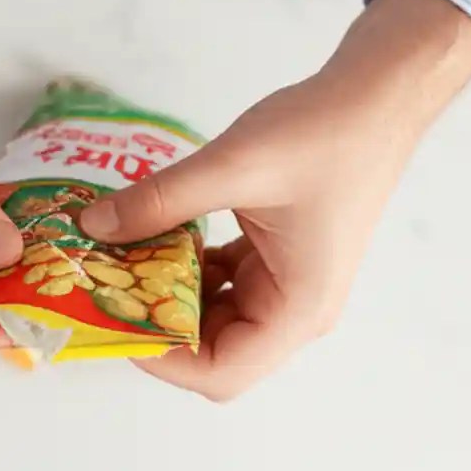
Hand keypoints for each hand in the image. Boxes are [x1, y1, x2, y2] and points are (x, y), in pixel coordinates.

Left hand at [80, 0, 470, 400]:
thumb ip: (160, 201)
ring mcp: (286, 285)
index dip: (163, 358)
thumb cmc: (324, 135)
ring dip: (168, 291)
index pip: (222, 371)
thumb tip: (94, 227)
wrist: (375, 99)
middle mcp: (294, 309)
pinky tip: (158, 233)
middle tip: (106, 284)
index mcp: (298, 308)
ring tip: (122, 256)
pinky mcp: (275, 258)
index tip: (115, 317)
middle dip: (157, 321)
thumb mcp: (233, 167)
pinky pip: (222, 281)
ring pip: (214, 315)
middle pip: (214, 349)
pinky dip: (187, 265)